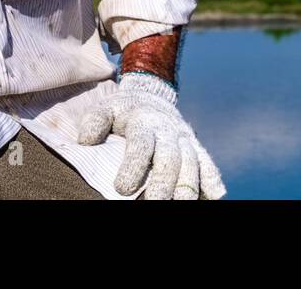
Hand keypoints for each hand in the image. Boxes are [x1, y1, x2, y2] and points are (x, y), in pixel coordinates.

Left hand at [78, 72, 225, 199]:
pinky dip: (213, 180)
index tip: (121, 189)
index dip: (133, 166)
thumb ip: (94, 122)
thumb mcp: (104, 108)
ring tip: (181, 205)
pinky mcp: (196, 148)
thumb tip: (86, 141)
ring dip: (188, 186)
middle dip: (164, 183)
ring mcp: (185, 140)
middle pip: (170, 158)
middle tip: (154, 204)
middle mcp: (168, 131)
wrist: (152, 95)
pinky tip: (215, 196)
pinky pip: (209, 164)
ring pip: (192, 163)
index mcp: (144, 122)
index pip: (141, 145)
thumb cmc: (123, 110)